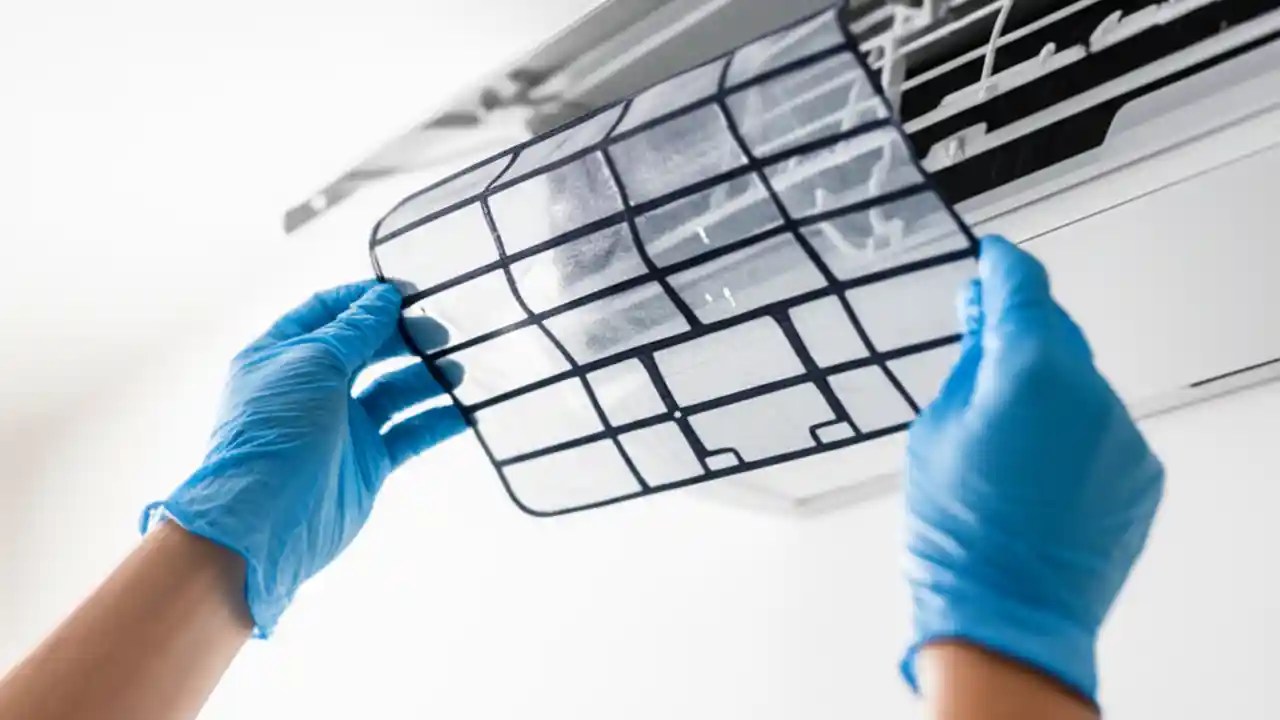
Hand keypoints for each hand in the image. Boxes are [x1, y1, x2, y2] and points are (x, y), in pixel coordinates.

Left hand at [142, 281, 466, 635]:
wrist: (268, 520)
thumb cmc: (276, 431)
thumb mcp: (313, 363)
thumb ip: (354, 329)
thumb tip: (383, 299)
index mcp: (283, 356)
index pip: (327, 312)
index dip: (364, 299)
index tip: (406, 292)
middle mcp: (312, 387)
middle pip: (366, 349)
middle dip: (403, 337)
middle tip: (441, 332)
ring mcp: (342, 425)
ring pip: (393, 390)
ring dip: (426, 377)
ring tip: (458, 371)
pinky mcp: (368, 461)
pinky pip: (409, 432)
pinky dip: (436, 420)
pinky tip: (464, 411)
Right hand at [901, 237, 1163, 700]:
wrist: (1007, 615)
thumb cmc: (959, 537)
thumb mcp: (936, 431)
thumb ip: (969, 366)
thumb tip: (985, 324)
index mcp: (1030, 373)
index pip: (1023, 286)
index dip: (1001, 266)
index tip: (993, 259)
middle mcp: (1089, 394)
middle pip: (1055, 332)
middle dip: (1018, 336)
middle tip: (978, 357)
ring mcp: (1122, 434)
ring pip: (1079, 383)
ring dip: (1044, 391)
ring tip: (1001, 446)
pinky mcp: (1139, 471)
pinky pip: (1102, 428)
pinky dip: (1071, 433)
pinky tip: (1034, 472)